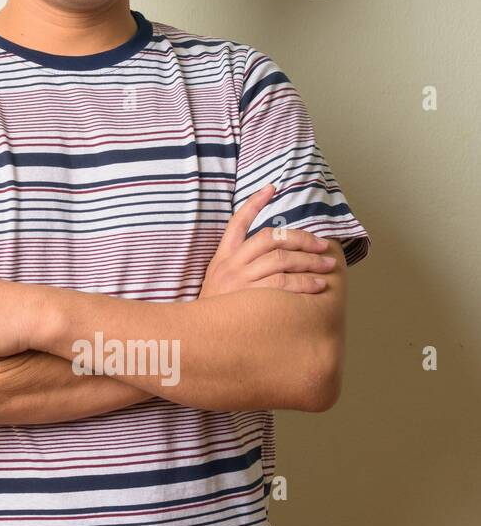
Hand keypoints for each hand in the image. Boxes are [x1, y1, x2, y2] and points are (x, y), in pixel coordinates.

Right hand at [200, 183, 339, 297]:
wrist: (197, 338)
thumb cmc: (216, 311)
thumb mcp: (216, 282)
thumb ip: (236, 266)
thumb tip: (269, 256)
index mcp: (222, 257)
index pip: (237, 223)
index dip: (254, 203)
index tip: (271, 187)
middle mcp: (231, 264)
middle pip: (271, 238)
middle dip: (301, 238)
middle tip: (322, 244)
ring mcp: (239, 280)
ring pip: (281, 260)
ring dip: (309, 260)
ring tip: (328, 264)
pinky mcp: (249, 297)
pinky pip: (282, 284)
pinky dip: (304, 282)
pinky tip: (318, 285)